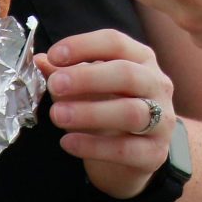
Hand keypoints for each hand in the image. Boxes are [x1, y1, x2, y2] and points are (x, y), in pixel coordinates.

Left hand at [37, 29, 177, 200]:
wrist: (133, 158)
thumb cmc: (109, 112)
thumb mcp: (88, 89)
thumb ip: (65, 74)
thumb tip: (39, 60)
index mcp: (141, 59)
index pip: (116, 42)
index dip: (84, 46)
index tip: (54, 56)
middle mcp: (157, 85)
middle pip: (127, 74)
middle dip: (87, 78)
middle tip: (55, 85)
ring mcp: (162, 120)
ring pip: (131, 112)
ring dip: (90, 113)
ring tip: (57, 116)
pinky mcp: (155, 153)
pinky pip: (126, 149)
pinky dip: (93, 146)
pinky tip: (67, 143)